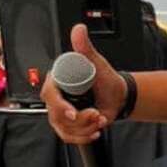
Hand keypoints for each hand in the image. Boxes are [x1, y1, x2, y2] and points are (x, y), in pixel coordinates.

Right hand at [42, 24, 127, 143]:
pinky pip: (69, 137)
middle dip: (79, 120)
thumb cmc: (104, 79)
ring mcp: (60, 113)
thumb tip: (79, 29)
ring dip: (85, 128)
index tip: (74, 113)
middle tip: (96, 114)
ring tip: (99, 118)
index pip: (49, 96)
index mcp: (57, 82)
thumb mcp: (95, 62)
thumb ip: (85, 47)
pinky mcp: (68, 126)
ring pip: (64, 129)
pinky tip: (95, 131)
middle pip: (56, 116)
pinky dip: (84, 137)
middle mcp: (55, 98)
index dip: (60, 107)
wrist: (117, 95)